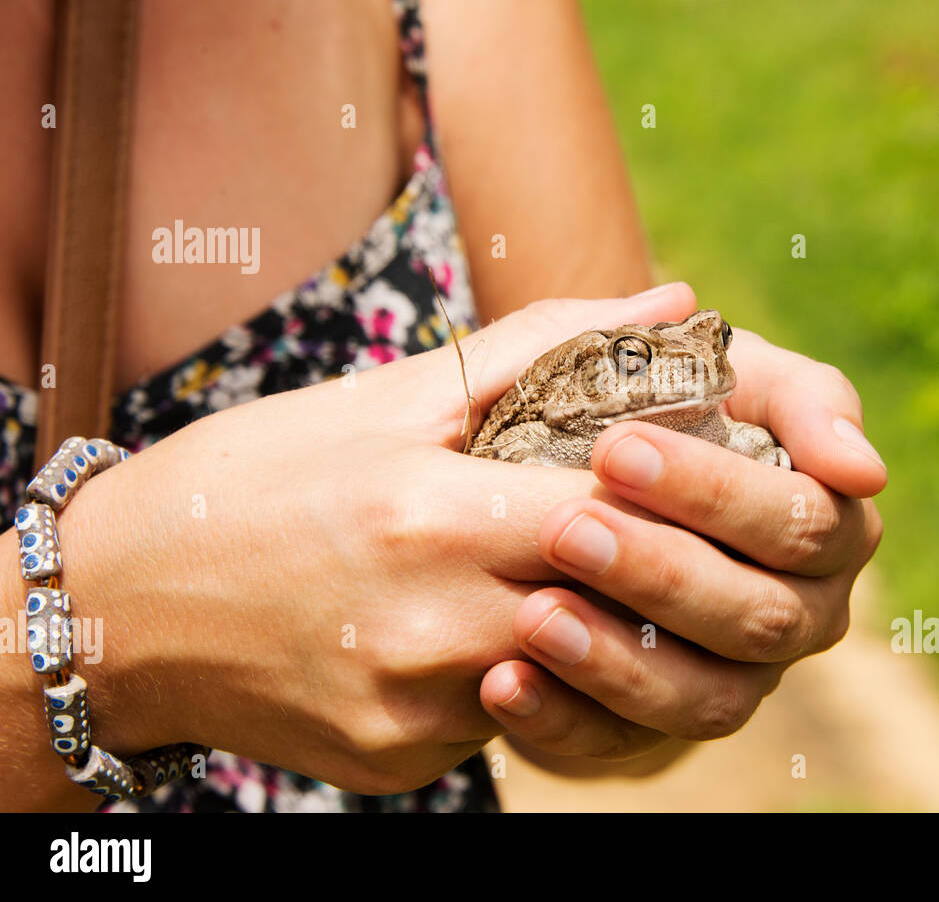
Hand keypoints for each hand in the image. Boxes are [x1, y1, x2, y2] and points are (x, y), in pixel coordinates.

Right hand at [50, 284, 701, 796]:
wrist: (120, 607)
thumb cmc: (255, 478)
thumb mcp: (392, 395)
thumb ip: (548, 347)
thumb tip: (675, 302)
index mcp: (435, 517)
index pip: (624, 515)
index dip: (677, 492)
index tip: (694, 468)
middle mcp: (435, 628)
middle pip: (616, 603)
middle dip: (650, 560)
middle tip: (656, 520)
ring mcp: (418, 708)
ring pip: (572, 668)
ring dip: (589, 618)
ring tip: (564, 564)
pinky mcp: (402, 759)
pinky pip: (505, 716)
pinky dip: (519, 670)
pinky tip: (482, 622)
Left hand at [479, 324, 884, 761]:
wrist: (591, 476)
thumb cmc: (672, 407)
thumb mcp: (731, 376)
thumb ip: (800, 397)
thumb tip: (861, 467)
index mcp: (829, 526)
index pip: (801, 520)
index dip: (714, 492)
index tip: (615, 448)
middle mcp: (803, 613)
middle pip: (757, 615)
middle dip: (659, 571)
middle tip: (564, 527)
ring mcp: (740, 680)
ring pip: (705, 697)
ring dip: (618, 658)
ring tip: (535, 614)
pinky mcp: (663, 726)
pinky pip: (623, 743)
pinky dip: (563, 718)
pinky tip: (504, 682)